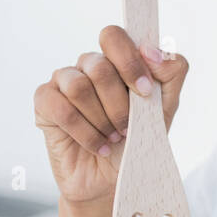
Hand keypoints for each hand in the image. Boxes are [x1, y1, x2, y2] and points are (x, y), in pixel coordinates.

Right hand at [33, 25, 189, 205]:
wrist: (116, 179)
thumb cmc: (140, 140)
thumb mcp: (166, 107)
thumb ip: (171, 72)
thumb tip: (151, 51)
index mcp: (117, 60)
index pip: (114, 37)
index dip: (130, 63)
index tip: (145, 93)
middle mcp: (88, 65)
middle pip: (99, 66)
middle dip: (119, 103)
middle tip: (128, 127)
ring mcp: (63, 81)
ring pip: (78, 86)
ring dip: (102, 119)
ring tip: (113, 137)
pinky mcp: (44, 103)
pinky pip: (60, 108)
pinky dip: (84, 132)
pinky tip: (98, 145)